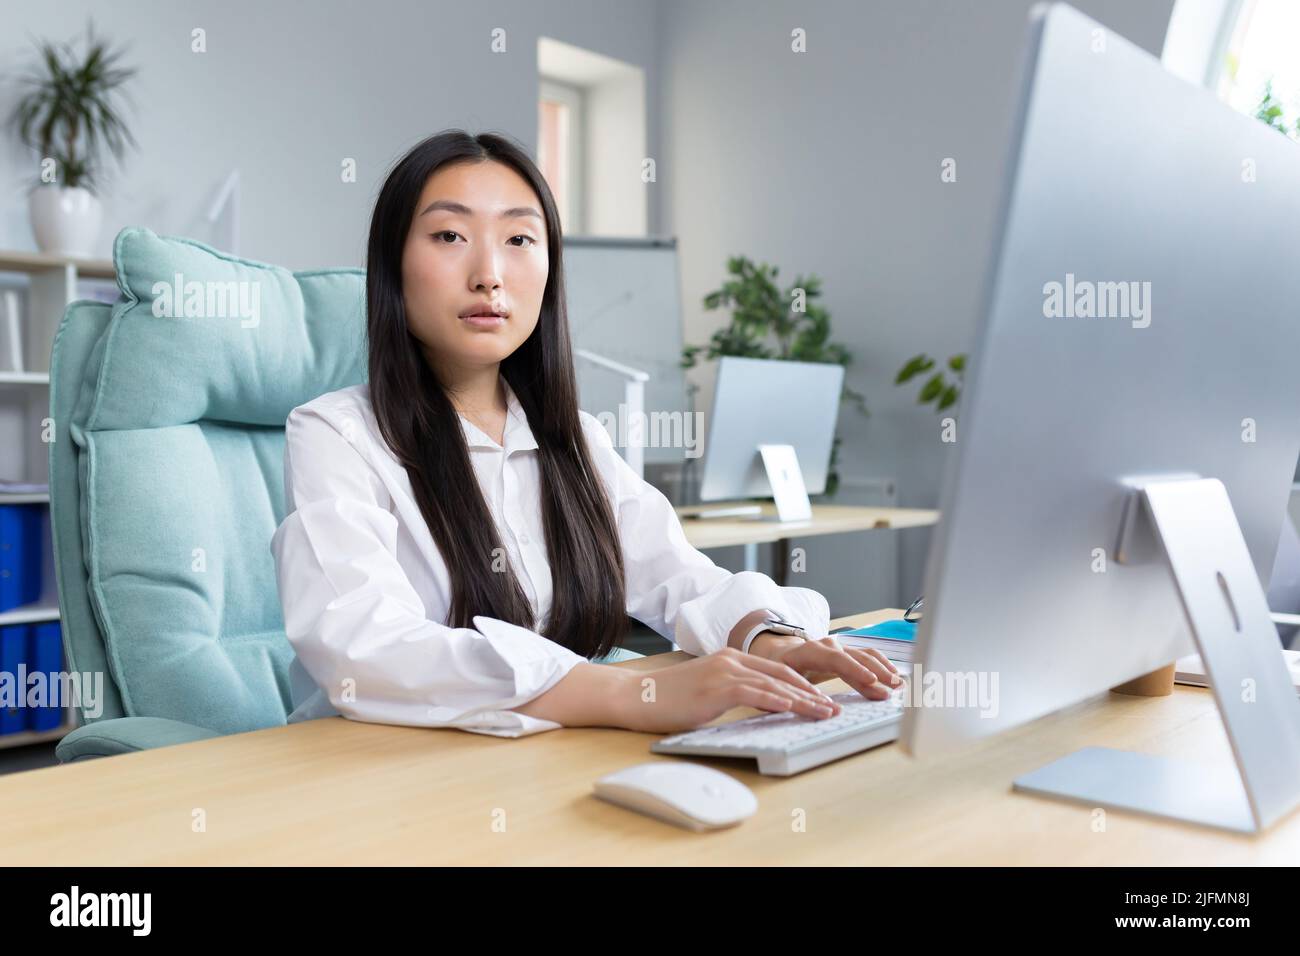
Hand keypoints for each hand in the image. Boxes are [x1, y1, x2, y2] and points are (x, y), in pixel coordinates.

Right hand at [618, 647, 844, 734]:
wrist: (637, 696)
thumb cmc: (669, 699)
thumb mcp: (709, 692)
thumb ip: (736, 694)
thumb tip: (766, 708)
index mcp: (731, 659)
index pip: (777, 670)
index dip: (803, 685)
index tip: (822, 700)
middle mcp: (730, 660)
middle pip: (782, 674)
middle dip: (811, 692)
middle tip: (833, 708)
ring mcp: (723, 672)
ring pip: (774, 684)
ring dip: (802, 700)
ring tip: (823, 713)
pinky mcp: (715, 687)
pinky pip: (753, 693)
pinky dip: (776, 700)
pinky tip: (792, 707)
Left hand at [751, 634, 902, 700]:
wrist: (781, 653)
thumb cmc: (779, 670)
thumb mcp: (778, 681)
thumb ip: (790, 694)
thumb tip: (808, 710)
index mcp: (808, 652)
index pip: (835, 659)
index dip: (853, 670)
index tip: (870, 681)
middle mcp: (828, 646)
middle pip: (856, 657)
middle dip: (876, 673)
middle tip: (892, 689)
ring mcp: (840, 648)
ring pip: (866, 655)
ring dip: (884, 669)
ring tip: (899, 685)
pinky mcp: (849, 653)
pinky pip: (869, 657)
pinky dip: (883, 666)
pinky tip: (894, 677)